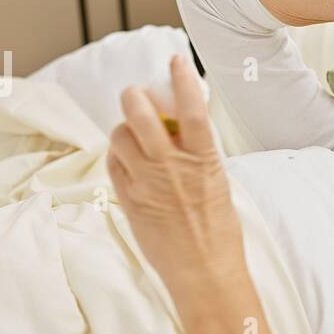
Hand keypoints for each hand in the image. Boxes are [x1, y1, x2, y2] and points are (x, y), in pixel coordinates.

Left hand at [107, 55, 243, 289]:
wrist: (204, 272)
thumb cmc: (219, 232)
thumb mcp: (218, 184)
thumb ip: (198, 155)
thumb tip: (180, 130)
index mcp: (203, 161)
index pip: (192, 108)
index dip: (182, 79)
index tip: (176, 60)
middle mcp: (171, 168)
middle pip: (139, 114)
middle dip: (134, 96)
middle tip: (137, 95)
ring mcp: (146, 184)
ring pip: (120, 137)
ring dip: (124, 128)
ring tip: (134, 135)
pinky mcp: (129, 200)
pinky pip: (113, 165)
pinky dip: (118, 156)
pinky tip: (128, 161)